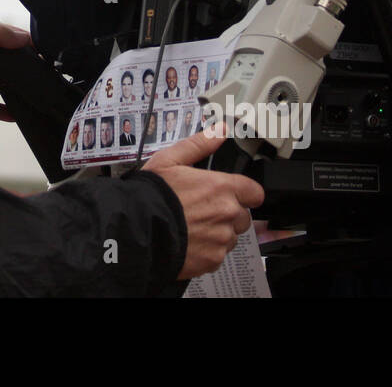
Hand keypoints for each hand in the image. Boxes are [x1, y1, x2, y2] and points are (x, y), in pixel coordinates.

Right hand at [142, 125, 264, 278]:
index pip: (254, 192)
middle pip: (243, 216)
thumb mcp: (170, 160)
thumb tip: (218, 131)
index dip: (244, 192)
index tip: (232, 194)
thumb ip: (199, 145)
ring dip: (218, 233)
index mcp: (221, 187)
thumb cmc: (151, 197)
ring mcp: (221, 239)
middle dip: (228, 214)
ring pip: (230, 237)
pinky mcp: (213, 260)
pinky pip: (218, 255)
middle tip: (203, 210)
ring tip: (193, 227)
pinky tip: (189, 242)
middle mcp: (227, 214)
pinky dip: (207, 250)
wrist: (136, 231)